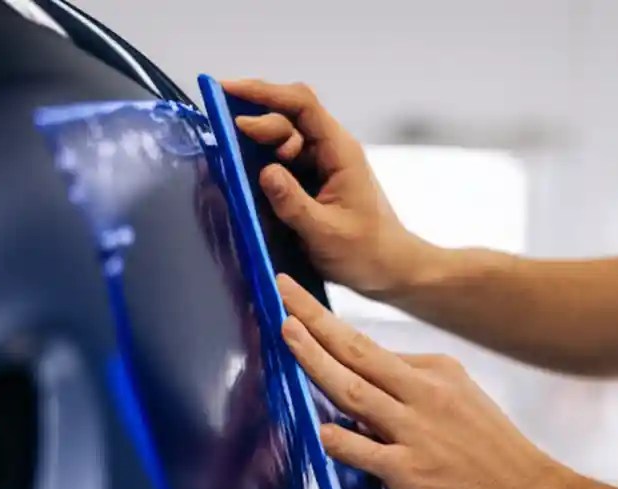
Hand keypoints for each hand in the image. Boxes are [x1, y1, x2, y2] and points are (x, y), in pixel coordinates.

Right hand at [221, 78, 441, 296]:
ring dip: (259, 147)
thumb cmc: (367, 252)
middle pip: (288, 117)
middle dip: (257, 122)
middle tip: (227, 138)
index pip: (302, 105)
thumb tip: (266, 172)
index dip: (264, 93)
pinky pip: (284, 162)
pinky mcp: (313, 181)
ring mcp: (322, 164)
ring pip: (284, 139)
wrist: (390, 269)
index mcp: (340, 151)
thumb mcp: (326, 232)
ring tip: (240, 164)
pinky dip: (265, 165)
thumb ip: (293, 203)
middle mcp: (331, 150)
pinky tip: (251, 178)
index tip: (228, 90)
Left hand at [275, 274, 579, 488]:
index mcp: (439, 372)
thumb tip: (365, 396)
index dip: (329, 329)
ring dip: (314, 358)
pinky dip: (339, 440)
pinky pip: (364, 451)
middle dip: (315, 317)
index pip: (371, 350)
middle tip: (282, 289)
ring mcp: (416, 431)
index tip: (300, 307)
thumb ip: (415, 396)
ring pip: (352, 388)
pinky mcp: (411, 472)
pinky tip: (318, 430)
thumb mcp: (464, 406)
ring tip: (286, 332)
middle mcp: (425, 393)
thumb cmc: (498, 460)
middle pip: (357, 350)